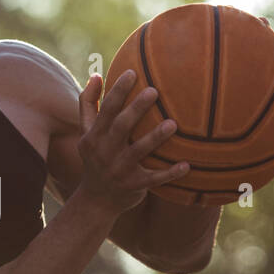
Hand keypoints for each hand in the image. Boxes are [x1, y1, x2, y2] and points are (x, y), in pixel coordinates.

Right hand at [76, 68, 189, 213]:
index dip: (118, 91)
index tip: (132, 72)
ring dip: (154, 138)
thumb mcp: (86, 133)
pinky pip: (154, 179)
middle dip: (136, 109)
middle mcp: (105, 152)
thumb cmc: (95, 158)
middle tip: (154, 91)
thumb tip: (96, 75)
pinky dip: (170, 174)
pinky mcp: (134, 186)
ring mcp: (119, 170)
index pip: (106, 110)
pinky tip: (187, 165)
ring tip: (172, 124)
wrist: (96, 200)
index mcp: (94, 136)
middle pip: (120, 127)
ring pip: (138, 152)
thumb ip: (88, 104)